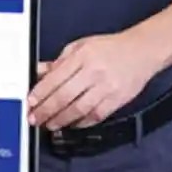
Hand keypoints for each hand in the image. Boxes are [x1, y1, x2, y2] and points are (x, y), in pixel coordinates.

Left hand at [27, 32, 160, 129]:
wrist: (142, 51)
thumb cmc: (110, 48)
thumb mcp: (80, 46)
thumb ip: (59, 61)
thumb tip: (38, 72)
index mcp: (82, 56)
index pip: (55, 77)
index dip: (40, 93)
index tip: (30, 102)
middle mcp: (94, 72)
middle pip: (64, 96)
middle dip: (46, 110)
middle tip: (35, 119)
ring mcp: (106, 87)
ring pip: (79, 109)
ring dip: (61, 120)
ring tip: (50, 124)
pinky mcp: (117, 100)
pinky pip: (96, 116)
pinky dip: (81, 123)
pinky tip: (71, 124)